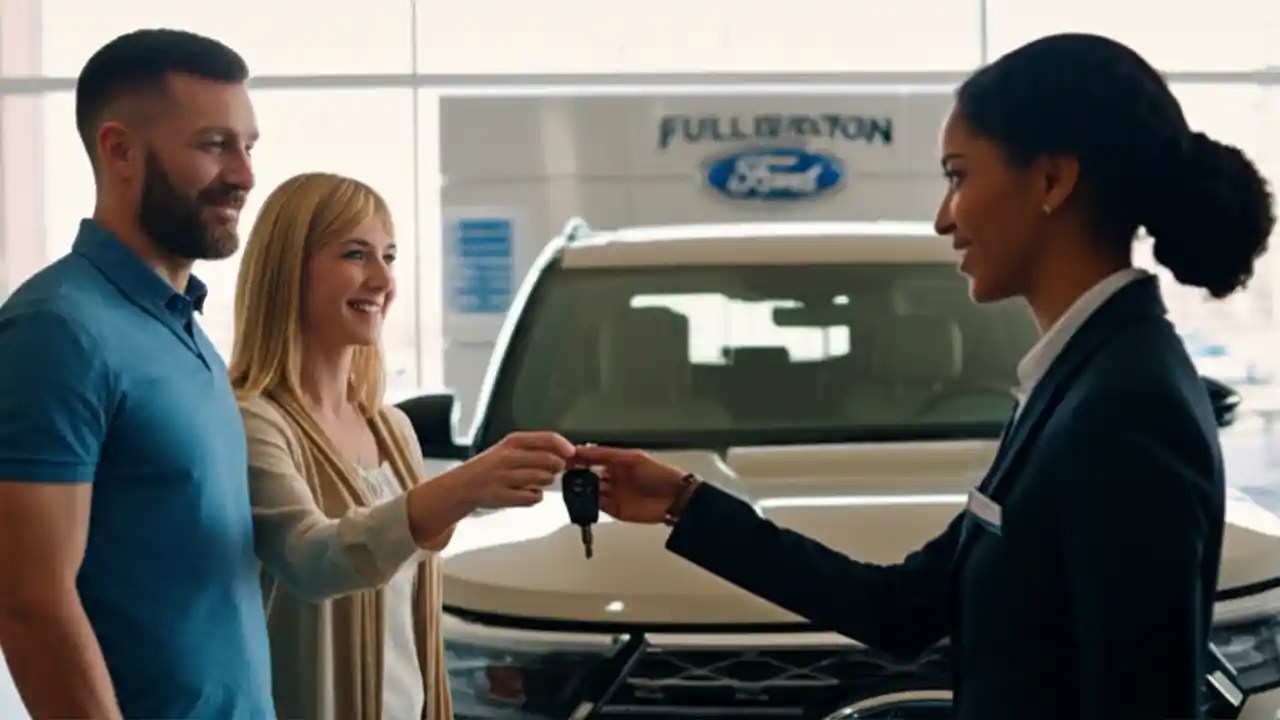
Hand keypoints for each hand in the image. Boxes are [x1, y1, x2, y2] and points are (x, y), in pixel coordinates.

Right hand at [455, 431, 574, 507]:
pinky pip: (532, 498)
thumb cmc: (492, 466)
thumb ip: (537, 448)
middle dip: (557, 466)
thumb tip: (568, 452)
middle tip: (553, 469)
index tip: (572, 454)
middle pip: (549, 460)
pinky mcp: (501, 496)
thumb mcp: (510, 448)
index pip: (548, 439)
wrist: (463, 485)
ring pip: (543, 479)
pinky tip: (526, 492)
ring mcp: (503, 477)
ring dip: (546, 481)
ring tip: (535, 480)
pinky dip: (535, 497)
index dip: (564, 447)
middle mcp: (507, 457)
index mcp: (512, 441)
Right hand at [571, 446, 689, 523]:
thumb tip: (585, 448)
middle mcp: (614, 478)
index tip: (567, 457)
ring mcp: (614, 495)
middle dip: (579, 475)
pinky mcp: (616, 511)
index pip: (594, 458)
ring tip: (573, 488)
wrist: (676, 499)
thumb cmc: (660, 474)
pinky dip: (590, 504)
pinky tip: (583, 500)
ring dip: (583, 490)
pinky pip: (598, 507)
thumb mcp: (633, 458)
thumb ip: (607, 454)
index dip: (581, 458)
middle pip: (590, 476)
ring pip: (592, 492)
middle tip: (566, 474)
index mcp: (618, 462)